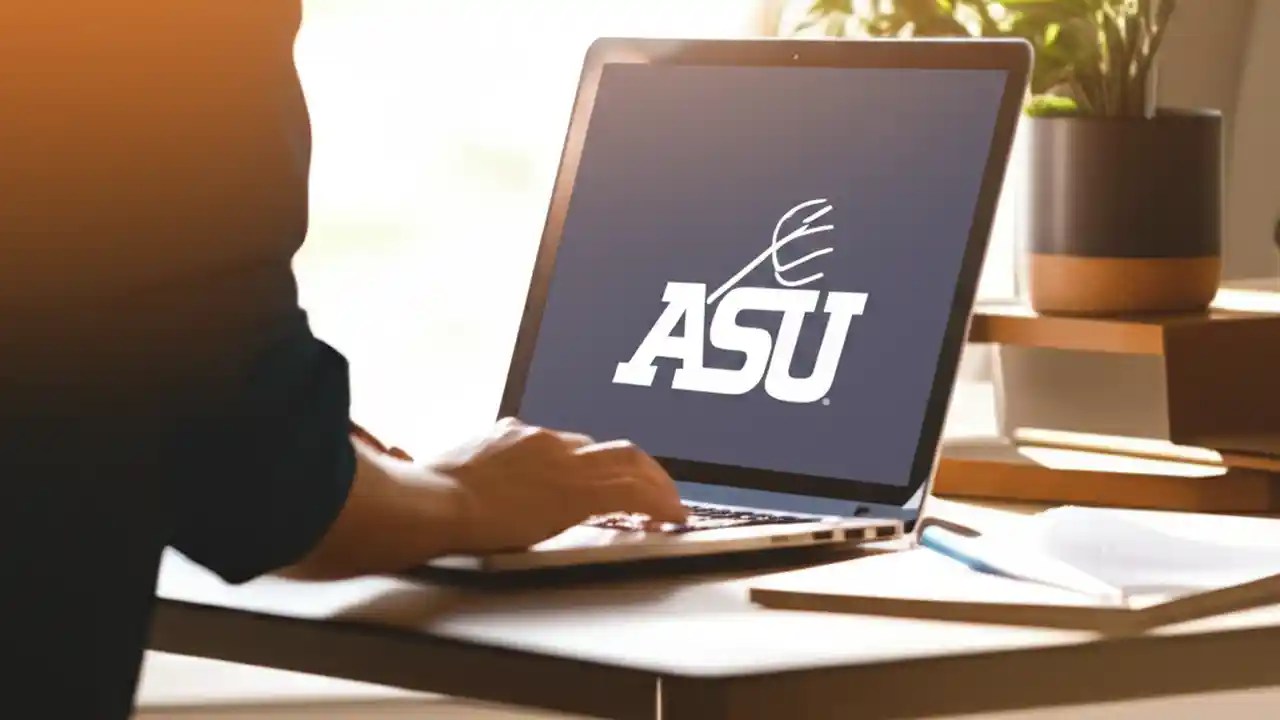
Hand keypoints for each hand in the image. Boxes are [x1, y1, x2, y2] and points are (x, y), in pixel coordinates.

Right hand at [282, 418, 685, 579]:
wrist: (426, 505)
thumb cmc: (418, 500)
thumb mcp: (434, 478)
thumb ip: (443, 474)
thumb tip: (406, 472)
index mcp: (509, 437)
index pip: (561, 443)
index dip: (584, 461)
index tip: (592, 475)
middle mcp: (541, 439)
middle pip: (598, 447)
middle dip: (627, 466)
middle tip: (648, 488)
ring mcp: (561, 461)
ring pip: (627, 458)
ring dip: (653, 480)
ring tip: (671, 502)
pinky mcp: (576, 489)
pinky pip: (634, 490)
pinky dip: (658, 500)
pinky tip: (674, 516)